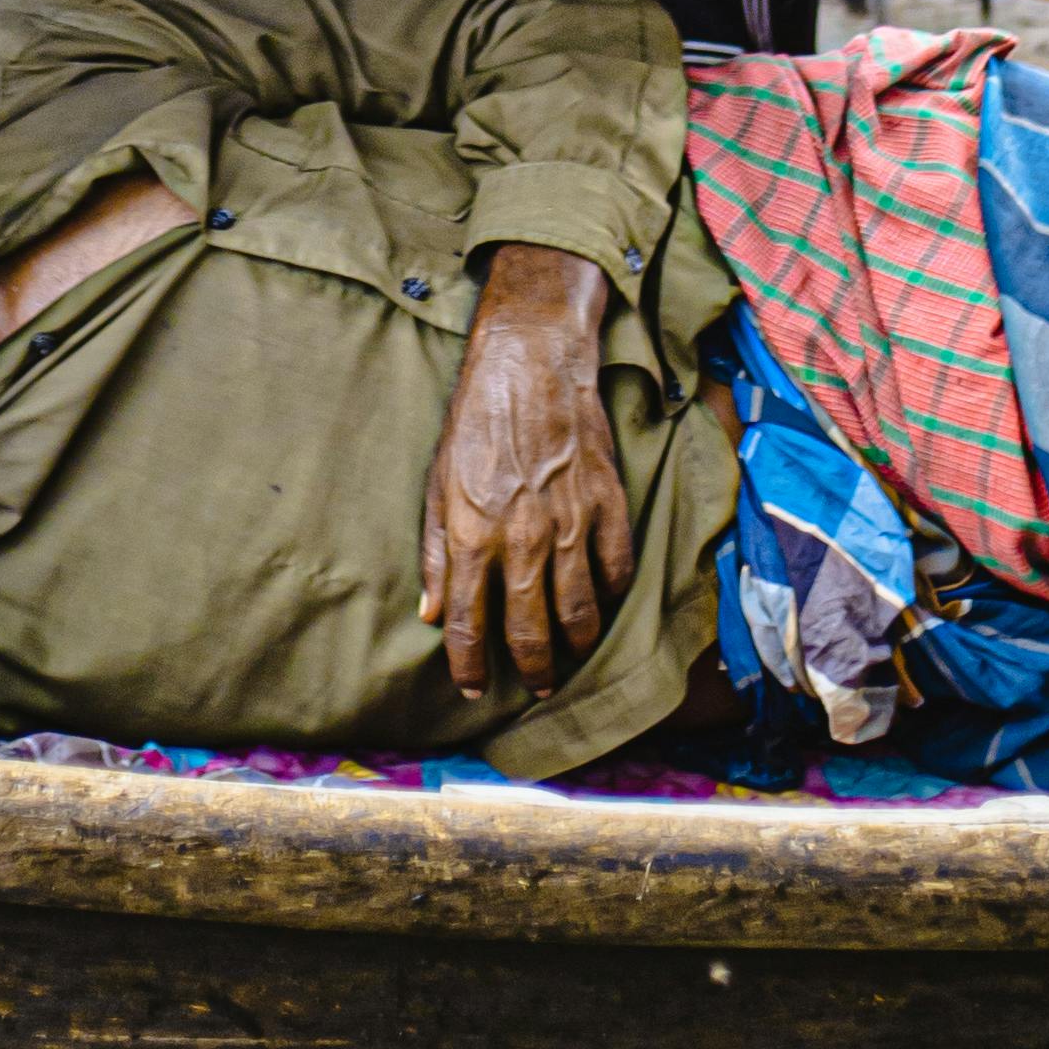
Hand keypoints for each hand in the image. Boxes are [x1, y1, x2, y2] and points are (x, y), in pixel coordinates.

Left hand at [420, 246, 634, 701]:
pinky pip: (616, 569)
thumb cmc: (476, 420)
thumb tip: (432, 613)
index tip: (474, 688)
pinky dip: (611, 595)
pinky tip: (602, 601)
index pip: (469, 624)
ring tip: (571, 656)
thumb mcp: (438, 483)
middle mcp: (522, 538)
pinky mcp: (607, 502)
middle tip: (535, 687)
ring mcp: (569, 522)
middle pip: (530, 631)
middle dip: (532, 671)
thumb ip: (436, 553)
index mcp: (472, 534)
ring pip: (579, 612)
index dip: (470, 665)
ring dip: (575, 645)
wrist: (531, 360)